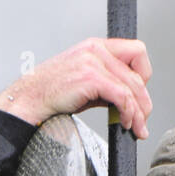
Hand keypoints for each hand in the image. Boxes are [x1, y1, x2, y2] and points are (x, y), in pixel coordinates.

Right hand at [0, 38, 152, 137]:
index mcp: (96, 46)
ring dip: (137, 112)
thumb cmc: (52, 93)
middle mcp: (96, 49)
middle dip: (143, 101)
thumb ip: (107, 86)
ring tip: (136, 128)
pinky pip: (121, 96)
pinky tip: (124, 123)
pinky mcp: (90, 78)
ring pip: (131, 87)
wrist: (30, 99)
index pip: (136, 51)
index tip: (140, 96)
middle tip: (143, 121)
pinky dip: (127, 112)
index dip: (143, 74)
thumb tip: (127, 102)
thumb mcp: (85, 84)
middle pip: (137, 73)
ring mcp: (93, 61)